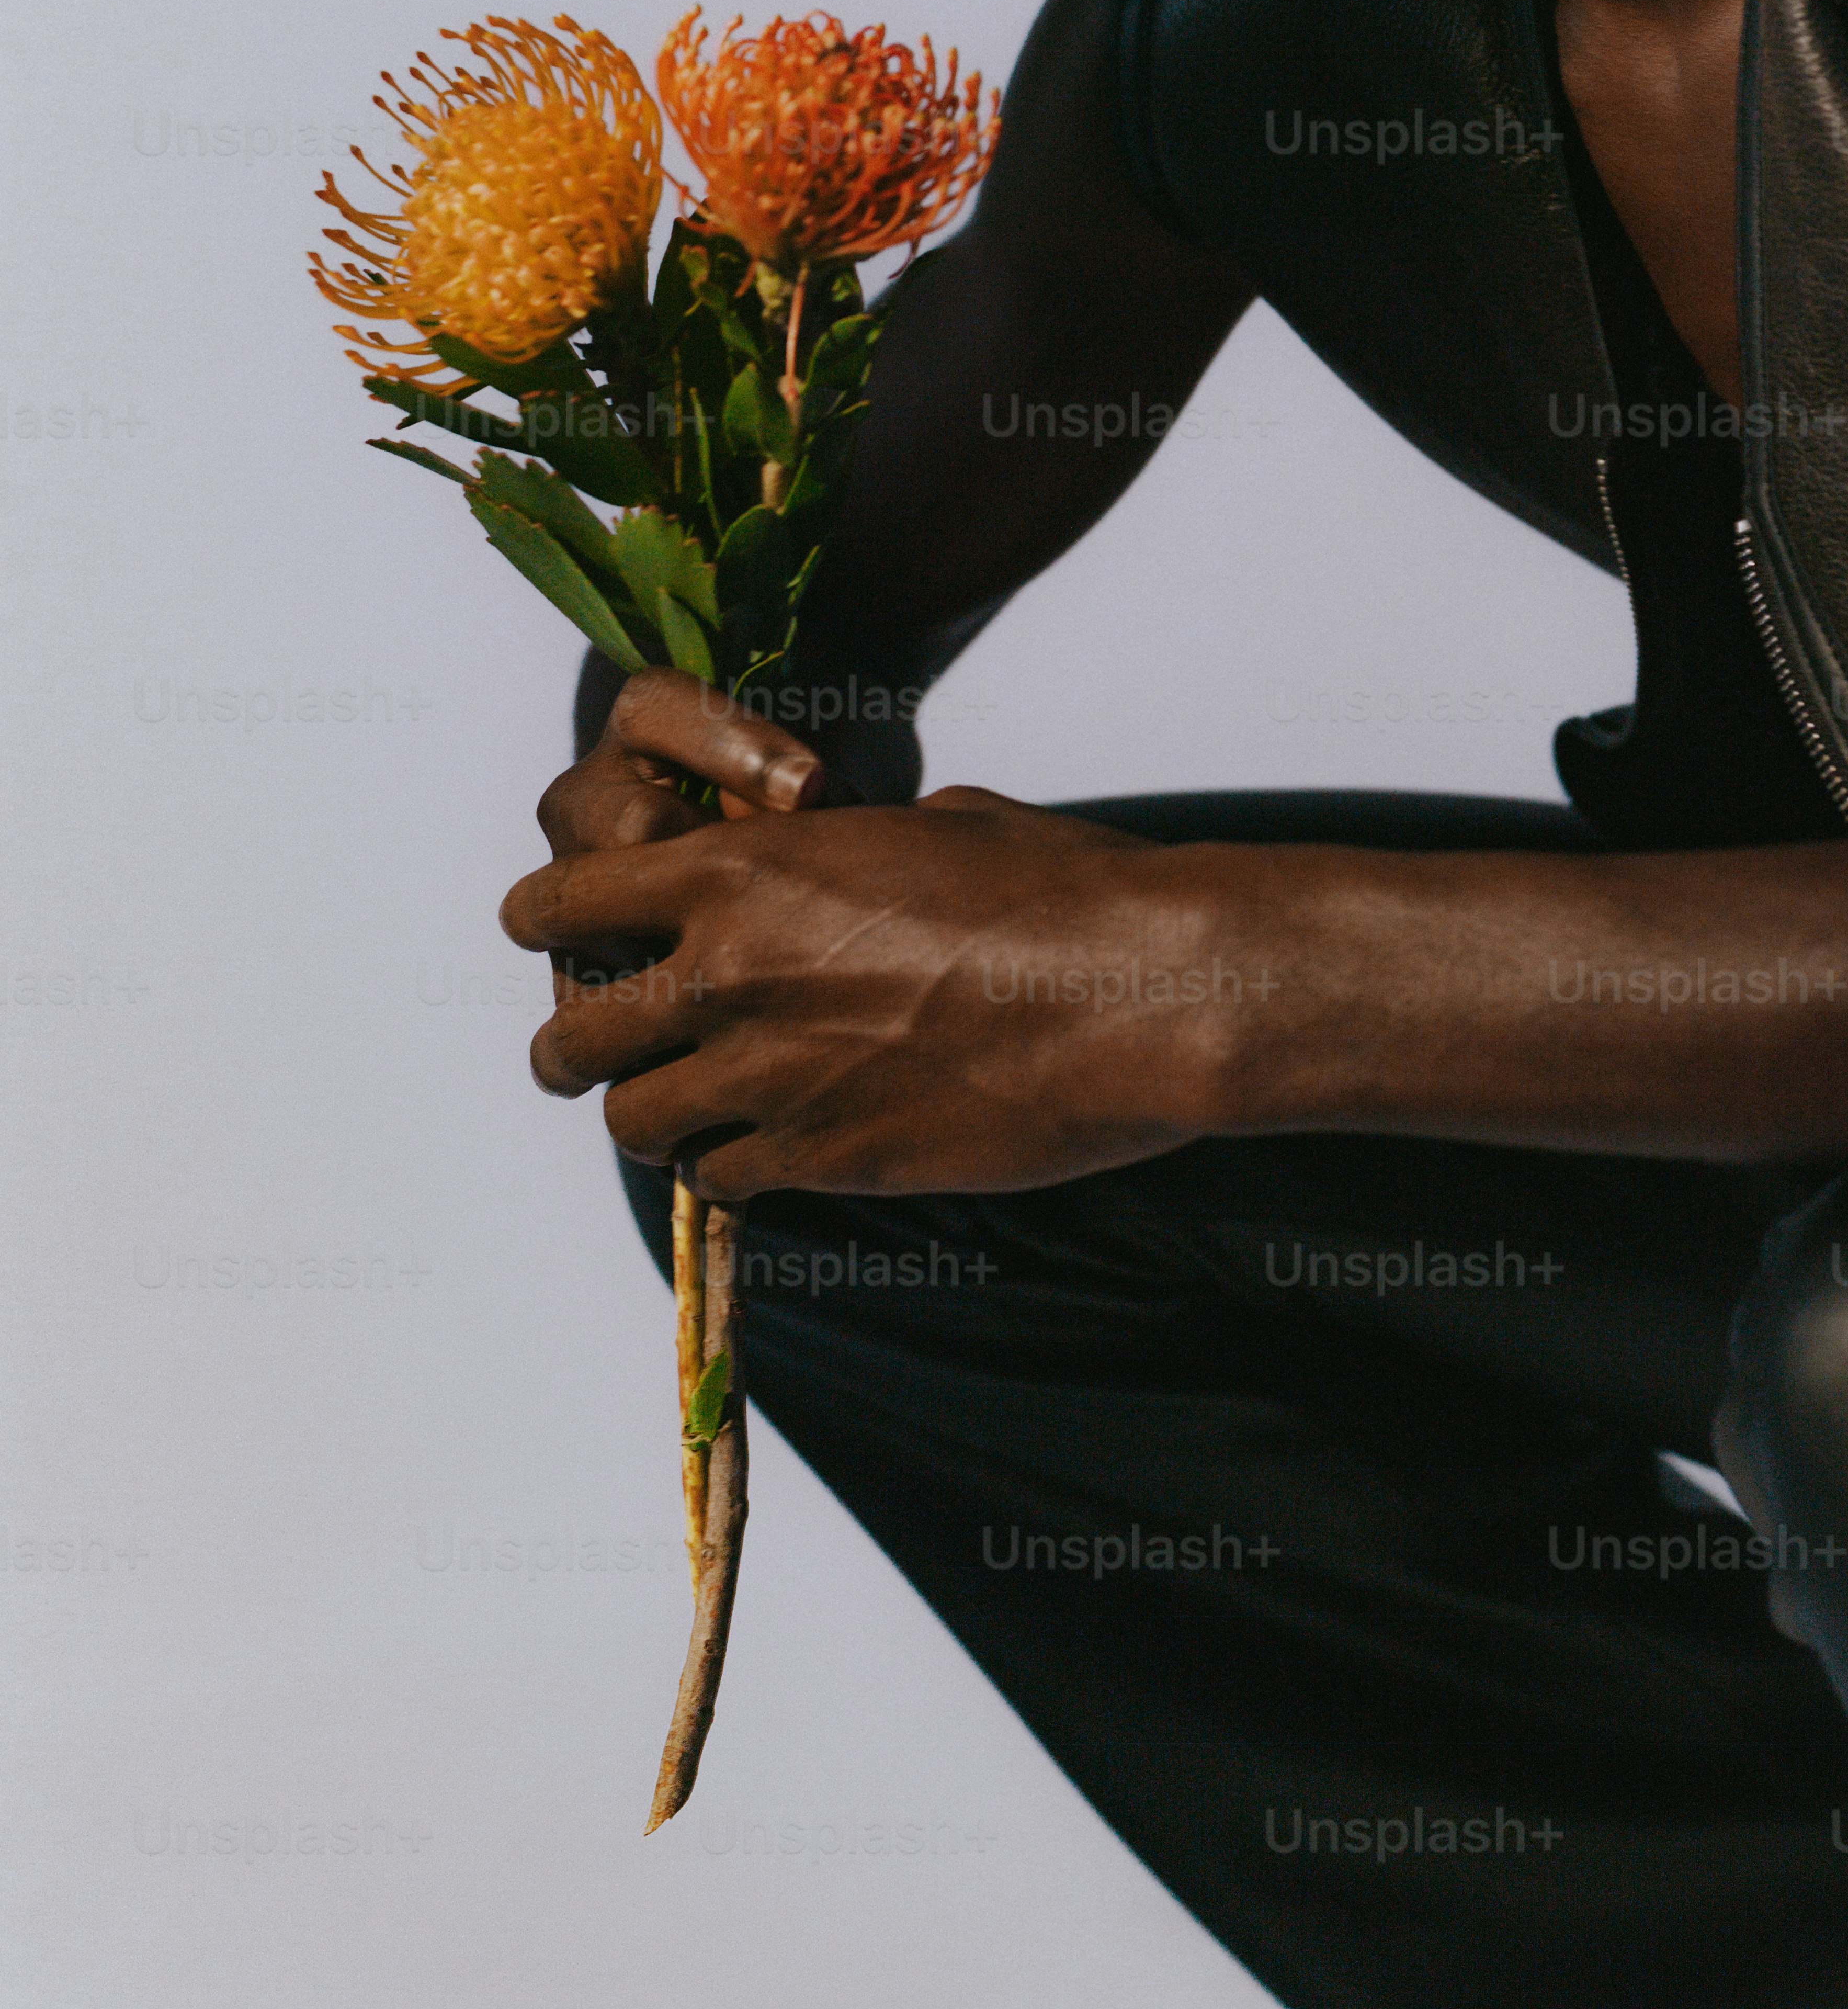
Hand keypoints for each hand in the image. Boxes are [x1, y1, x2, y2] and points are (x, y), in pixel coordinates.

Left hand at [508, 670, 1233, 1198]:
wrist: (1136, 993)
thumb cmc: (1058, 886)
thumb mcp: (937, 828)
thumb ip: (850, 850)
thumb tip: (852, 849)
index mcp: (740, 871)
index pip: (558, 902)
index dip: (550, 922)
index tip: (567, 934)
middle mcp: (728, 975)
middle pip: (567, 1039)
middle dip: (580, 1043)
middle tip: (616, 1042)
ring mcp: (769, 1079)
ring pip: (633, 1124)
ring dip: (657, 1112)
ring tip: (702, 1103)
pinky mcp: (823, 1161)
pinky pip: (722, 1180)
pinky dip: (734, 1166)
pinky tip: (780, 1143)